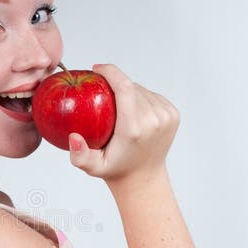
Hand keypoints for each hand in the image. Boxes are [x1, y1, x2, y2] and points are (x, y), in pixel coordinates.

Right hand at [68, 63, 179, 185]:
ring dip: (128, 91)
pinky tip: (133, 110)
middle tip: (101, 91)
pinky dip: (141, 98)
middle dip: (116, 82)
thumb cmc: (115, 169)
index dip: (111, 72)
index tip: (97, 69)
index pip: (124, 88)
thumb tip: (74, 137)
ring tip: (116, 105)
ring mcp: (166, 117)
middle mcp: (154, 121)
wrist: (143, 178)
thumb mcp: (93, 167)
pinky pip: (152, 95)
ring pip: (142, 90)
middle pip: (132, 86)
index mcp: (134, 129)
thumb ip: (80, 156)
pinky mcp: (173, 115)